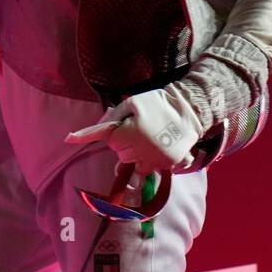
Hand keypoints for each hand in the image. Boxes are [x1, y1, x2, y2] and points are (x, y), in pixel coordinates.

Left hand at [64, 85, 203, 174]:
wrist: (189, 108)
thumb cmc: (157, 103)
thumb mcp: (131, 103)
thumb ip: (109, 118)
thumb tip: (81, 134)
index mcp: (131, 134)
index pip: (113, 143)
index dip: (119, 134)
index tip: (126, 127)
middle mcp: (142, 150)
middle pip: (123, 156)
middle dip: (127, 145)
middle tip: (140, 130)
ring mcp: (156, 159)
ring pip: (136, 167)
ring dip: (138, 156)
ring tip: (149, 141)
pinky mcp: (169, 164)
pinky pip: (152, 169)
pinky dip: (152, 161)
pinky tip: (159, 148)